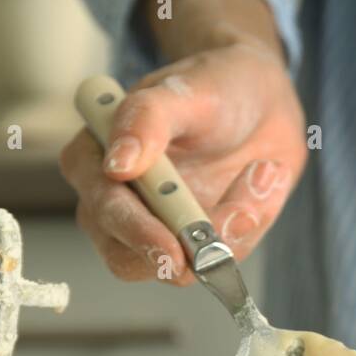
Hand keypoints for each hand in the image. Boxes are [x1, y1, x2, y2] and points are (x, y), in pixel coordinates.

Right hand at [59, 41, 306, 284]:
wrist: (261, 100)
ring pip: (180, 268)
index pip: (103, 210)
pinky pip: (217, 259)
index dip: (136, 234)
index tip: (172, 248)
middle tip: (235, 224)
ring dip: (229, 232)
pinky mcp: (193, 245)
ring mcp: (155, 229)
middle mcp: (114, 203)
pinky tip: (261, 178)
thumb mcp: (186, 89)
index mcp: (95, 159)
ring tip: (261, 171)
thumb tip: (116, 164)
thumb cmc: (214, 86)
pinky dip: (247, 226)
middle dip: (185, 250)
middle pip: (129, 259)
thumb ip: (148, 118)